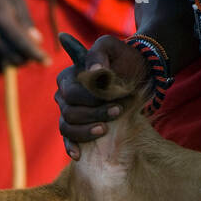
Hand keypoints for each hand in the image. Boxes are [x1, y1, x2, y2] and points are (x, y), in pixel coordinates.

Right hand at [0, 0, 47, 70]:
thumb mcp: (16, 2)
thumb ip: (27, 22)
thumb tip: (37, 43)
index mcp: (1, 16)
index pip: (21, 42)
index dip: (36, 54)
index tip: (47, 62)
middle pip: (13, 57)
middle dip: (26, 59)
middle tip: (31, 53)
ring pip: (3, 64)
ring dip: (14, 61)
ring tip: (16, 49)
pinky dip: (1, 66)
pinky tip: (5, 57)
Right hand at [55, 33, 147, 157]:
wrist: (136, 73)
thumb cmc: (121, 58)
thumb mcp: (110, 47)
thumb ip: (98, 55)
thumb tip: (93, 72)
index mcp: (67, 77)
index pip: (71, 93)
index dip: (90, 97)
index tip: (111, 95)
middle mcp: (64, 96)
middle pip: (69, 111)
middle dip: (93, 113)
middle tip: (117, 111)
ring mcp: (68, 113)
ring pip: (67, 127)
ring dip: (86, 130)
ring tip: (104, 128)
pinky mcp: (77, 128)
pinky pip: (68, 140)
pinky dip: (71, 147)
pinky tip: (78, 154)